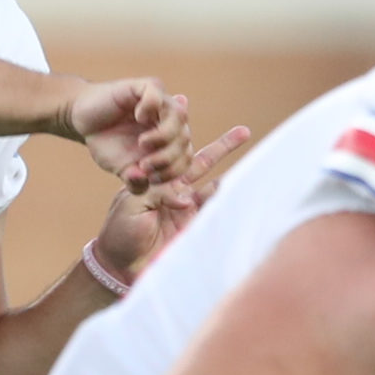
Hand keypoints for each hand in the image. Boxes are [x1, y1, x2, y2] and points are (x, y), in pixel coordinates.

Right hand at [66, 77, 189, 188]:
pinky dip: (150, 107)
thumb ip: (137, 181)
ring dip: (164, 135)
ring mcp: (160, 101)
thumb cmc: (107, 143)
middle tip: (144, 166)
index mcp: (171, 141)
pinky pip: (157, 94)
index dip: (173, 172)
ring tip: (143, 144)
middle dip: (167, 158)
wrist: (82, 119)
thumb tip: (147, 183)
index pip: (185, 158)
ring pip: (178, 116)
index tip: (151, 179)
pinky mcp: (145, 86)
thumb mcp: (122, 169)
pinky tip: (138, 116)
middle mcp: (171, 120)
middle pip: (184, 139)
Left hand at [91, 127, 251, 280]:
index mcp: (157, 182)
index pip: (173, 153)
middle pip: (203, 164)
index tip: (186, 107)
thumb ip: (154, 192)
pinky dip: (230, 202)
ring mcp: (188, 210)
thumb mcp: (132, 206)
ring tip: (254, 163)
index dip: (179, 132)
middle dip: (223, 148)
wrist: (121, 266)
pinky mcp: (196, 229)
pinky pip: (216, 211)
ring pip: (216, 186)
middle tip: (244, 131)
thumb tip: (184, 193)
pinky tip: (245, 190)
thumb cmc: (120, 234)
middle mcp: (176, 192)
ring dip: (233, 175)